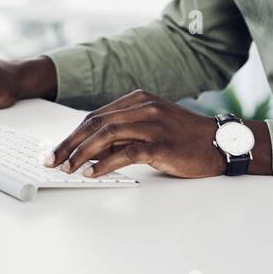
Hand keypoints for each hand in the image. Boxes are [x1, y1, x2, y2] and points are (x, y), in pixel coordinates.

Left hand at [45, 90, 225, 178]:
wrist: (220, 143)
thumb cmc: (185, 138)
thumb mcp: (152, 127)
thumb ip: (124, 134)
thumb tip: (90, 152)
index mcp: (138, 99)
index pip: (96, 116)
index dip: (73, 134)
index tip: (56, 150)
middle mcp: (144, 107)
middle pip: (95, 123)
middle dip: (69, 143)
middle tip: (52, 160)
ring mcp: (153, 124)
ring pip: (106, 135)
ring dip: (82, 153)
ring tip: (67, 168)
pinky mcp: (162, 144)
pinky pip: (126, 152)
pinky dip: (105, 163)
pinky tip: (92, 173)